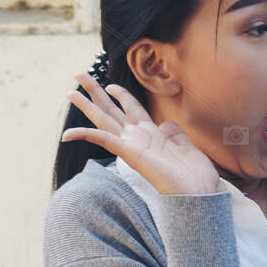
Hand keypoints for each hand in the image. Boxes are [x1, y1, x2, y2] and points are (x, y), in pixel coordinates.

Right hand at [62, 71, 219, 194]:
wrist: (199, 192)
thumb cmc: (195, 175)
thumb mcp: (186, 147)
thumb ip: (174, 134)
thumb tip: (166, 124)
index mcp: (152, 134)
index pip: (132, 108)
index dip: (122, 95)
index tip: (110, 84)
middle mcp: (138, 138)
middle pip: (112, 109)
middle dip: (95, 91)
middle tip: (78, 74)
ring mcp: (132, 145)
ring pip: (104, 120)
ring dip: (86, 105)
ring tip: (69, 92)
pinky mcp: (130, 154)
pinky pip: (104, 141)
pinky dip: (85, 135)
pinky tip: (67, 134)